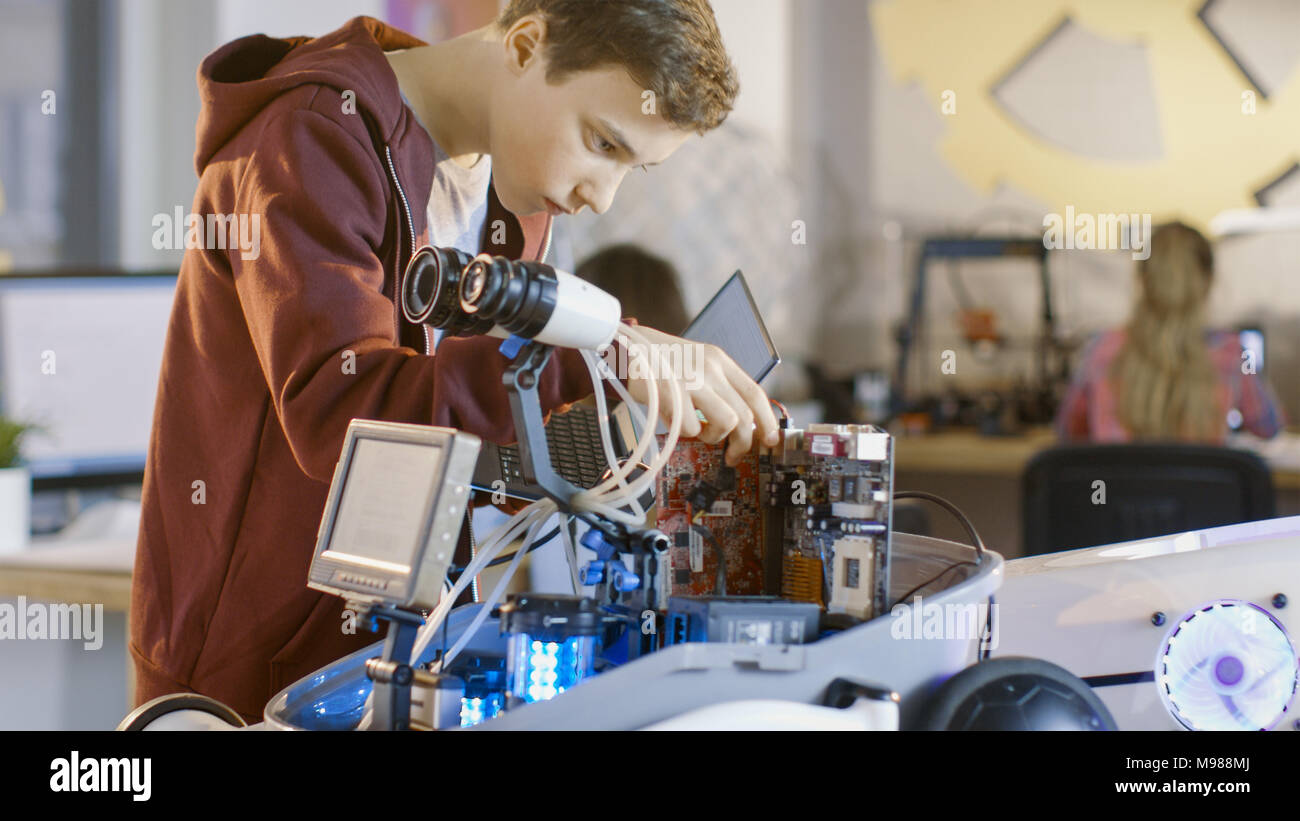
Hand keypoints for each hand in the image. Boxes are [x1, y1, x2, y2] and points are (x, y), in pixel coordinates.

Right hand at [621, 326, 780, 465]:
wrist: (624, 349)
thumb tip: (740, 422)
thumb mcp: (695, 363)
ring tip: (699, 433)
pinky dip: (685, 434)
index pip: (755, 393)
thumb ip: (717, 386)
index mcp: (719, 360)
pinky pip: (692, 428)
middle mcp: (710, 368)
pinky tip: (675, 423)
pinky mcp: (673, 394)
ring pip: (726, 423)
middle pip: (744, 414)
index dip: (768, 420)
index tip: (771, 440)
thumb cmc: (660, 364)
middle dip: (743, 442)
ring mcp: (692, 380)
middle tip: (733, 455)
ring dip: (713, 437)